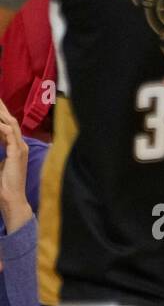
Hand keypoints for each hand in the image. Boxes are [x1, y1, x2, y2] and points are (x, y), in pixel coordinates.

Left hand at [0, 99, 31, 232]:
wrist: (12, 197)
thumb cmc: (4, 184)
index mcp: (16, 147)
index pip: (8, 125)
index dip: (1, 113)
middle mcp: (20, 145)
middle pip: (10, 120)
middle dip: (1, 108)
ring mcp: (20, 148)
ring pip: (10, 123)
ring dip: (0, 112)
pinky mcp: (16, 152)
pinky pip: (8, 133)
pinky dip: (1, 125)